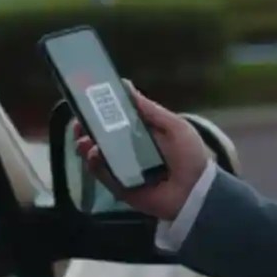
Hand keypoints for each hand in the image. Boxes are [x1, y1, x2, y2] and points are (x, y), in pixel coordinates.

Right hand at [74, 80, 210, 221]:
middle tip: (79, 122)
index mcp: (139, 132)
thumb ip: (149, 109)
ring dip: (85, 145)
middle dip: (85, 128)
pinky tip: (94, 154)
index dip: (98, 110)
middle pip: (98, 136)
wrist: (197, 191)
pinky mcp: (119, 186)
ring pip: (95, 155)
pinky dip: (94, 164)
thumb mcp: (173, 126)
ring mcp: (121, 168)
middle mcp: (127, 149)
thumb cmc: (189, 156)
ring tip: (84, 140)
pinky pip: (102, 174)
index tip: (86, 100)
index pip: (113, 119)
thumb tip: (126, 85)